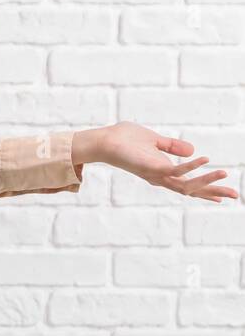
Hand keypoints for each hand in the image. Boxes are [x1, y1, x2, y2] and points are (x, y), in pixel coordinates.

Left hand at [89, 121, 239, 201]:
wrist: (103, 140)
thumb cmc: (123, 139)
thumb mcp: (153, 140)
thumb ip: (171, 146)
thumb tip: (193, 150)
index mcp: (162, 172)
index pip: (188, 184)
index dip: (205, 189)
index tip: (224, 196)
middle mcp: (160, 177)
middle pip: (191, 190)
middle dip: (213, 193)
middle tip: (235, 196)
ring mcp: (156, 174)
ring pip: (186, 185)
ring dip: (207, 180)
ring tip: (225, 174)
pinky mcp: (151, 168)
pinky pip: (175, 170)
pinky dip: (190, 166)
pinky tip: (204, 159)